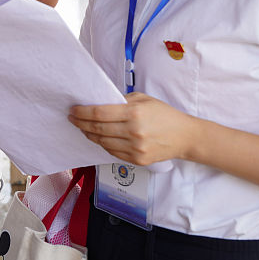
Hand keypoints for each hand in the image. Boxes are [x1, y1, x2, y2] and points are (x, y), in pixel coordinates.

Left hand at [67, 92, 200, 165]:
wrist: (184, 136)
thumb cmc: (164, 114)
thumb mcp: (143, 99)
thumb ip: (121, 101)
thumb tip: (99, 102)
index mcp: (134, 113)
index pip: (99, 113)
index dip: (82, 112)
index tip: (73, 110)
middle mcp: (133, 132)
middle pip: (98, 129)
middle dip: (81, 123)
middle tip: (73, 118)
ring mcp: (135, 148)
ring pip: (103, 142)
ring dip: (89, 134)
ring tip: (83, 127)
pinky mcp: (137, 160)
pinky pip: (113, 152)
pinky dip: (103, 144)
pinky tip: (99, 137)